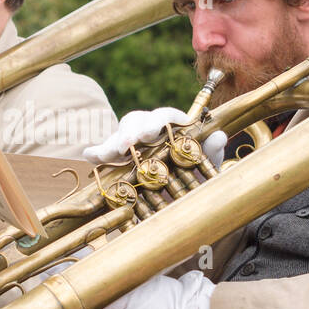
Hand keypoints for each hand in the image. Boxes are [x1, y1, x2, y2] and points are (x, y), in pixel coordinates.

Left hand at [64, 270, 214, 308]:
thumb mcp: (122, 297)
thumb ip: (92, 296)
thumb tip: (69, 290)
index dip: (55, 301)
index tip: (52, 282)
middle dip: (70, 297)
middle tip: (69, 274)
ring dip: (86, 299)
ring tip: (88, 278)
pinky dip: (103, 303)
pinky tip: (111, 289)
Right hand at [82, 107, 225, 167]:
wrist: (184, 192)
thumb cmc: (195, 170)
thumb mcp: (206, 162)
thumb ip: (211, 150)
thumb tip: (218, 135)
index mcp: (172, 125)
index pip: (165, 115)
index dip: (159, 121)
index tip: (151, 133)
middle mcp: (149, 129)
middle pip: (137, 120)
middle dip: (131, 131)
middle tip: (128, 144)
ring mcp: (132, 141)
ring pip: (120, 135)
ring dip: (112, 143)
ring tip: (103, 155)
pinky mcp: (118, 156)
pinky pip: (106, 151)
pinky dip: (97, 153)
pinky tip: (89, 156)